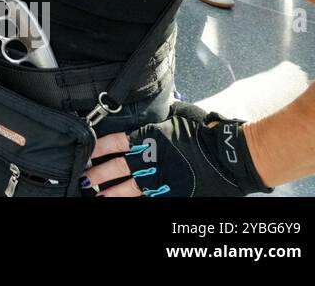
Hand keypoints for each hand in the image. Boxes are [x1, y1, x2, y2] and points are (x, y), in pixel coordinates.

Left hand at [80, 102, 271, 197]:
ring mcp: (159, 179)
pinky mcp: (171, 194)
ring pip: (127, 189)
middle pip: (115, 168)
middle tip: (84, 179)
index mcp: (148, 137)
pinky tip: (121, 203)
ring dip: (110, 193)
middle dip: (97, 174)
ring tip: (96, 197)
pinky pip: (147, 199)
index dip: (98, 148)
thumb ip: (160, 118)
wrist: (230, 155)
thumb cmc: (206, 134)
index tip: (87, 152)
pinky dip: (133, 201)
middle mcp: (149, 159)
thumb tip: (154, 110)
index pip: (114, 143)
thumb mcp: (177, 118)